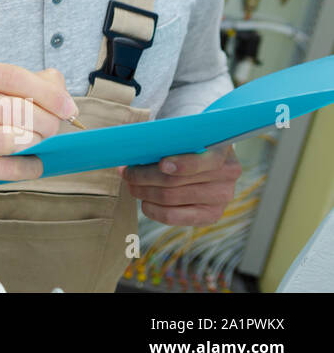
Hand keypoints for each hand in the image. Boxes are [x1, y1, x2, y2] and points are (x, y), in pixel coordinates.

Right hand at [0, 56, 77, 208]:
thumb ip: (21, 82)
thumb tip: (57, 86)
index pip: (10, 76)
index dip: (47, 92)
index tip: (68, 106)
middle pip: (13, 108)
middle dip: (46, 119)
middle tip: (54, 126)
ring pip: (11, 138)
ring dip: (36, 141)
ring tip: (38, 140)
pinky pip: (7, 167)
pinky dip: (28, 165)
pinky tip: (30, 161)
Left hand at [121, 143, 240, 225]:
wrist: (206, 159)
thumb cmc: (187, 143)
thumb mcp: (182, 135)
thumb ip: (166, 140)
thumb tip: (134, 147)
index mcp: (222, 150)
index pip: (205, 161)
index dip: (183, 164)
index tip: (161, 164)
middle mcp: (227, 175)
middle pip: (176, 181)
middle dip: (144, 176)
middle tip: (126, 172)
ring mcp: (221, 197)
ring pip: (170, 198)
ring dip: (144, 191)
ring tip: (131, 184)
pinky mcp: (211, 215)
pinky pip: (174, 216)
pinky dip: (153, 209)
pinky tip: (144, 202)